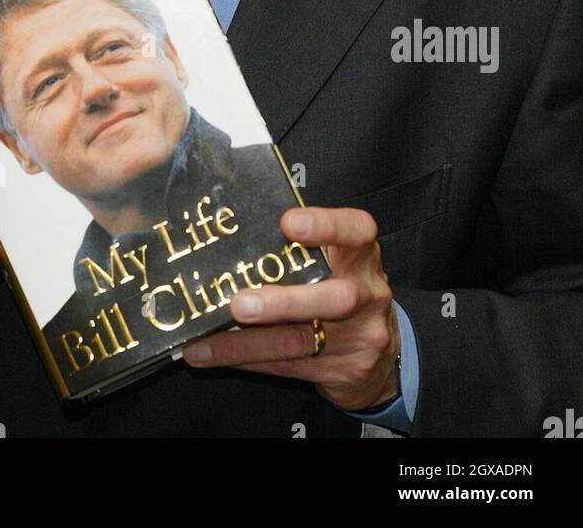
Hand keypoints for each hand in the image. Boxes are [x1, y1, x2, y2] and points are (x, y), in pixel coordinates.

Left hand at [182, 206, 400, 411]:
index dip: (326, 226)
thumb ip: (304, 249)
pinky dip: (248, 360)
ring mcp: (358, 337)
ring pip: (299, 341)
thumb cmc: (346, 288)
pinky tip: (216, 355)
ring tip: (207, 343)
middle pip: (333, 299)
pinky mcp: (343, 371)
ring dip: (247, 343)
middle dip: (283, 303)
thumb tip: (239, 234)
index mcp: (362, 255)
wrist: (387, 353)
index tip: (288, 223)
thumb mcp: (338, 260)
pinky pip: (288, 366)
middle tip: (240, 304)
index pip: (356, 231)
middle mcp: (367, 294)